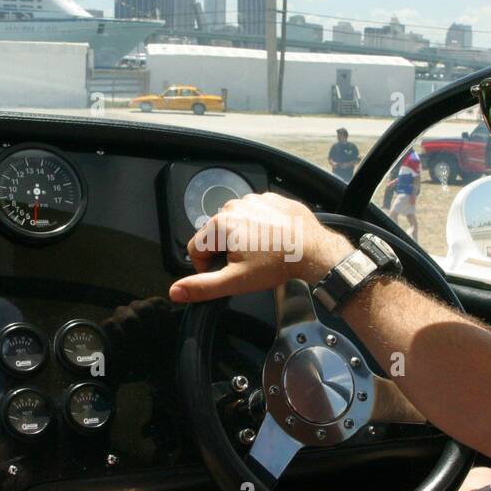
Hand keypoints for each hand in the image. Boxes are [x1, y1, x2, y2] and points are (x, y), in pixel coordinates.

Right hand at [168, 192, 353, 302]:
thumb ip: (203, 286)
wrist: (314, 250)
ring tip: (261, 252)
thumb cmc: (277, 264)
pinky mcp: (270, 199)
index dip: (206, 267)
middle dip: (226, 251)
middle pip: (215, 235)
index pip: (195, 248)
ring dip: (242, 238)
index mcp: (220, 224)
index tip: (226, 273)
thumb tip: (176, 291)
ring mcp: (253, 199)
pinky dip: (259, 227)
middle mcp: (233, 205)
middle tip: (248, 264)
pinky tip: (272, 239)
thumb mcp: (236, 281)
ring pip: (235, 224)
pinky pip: (255, 214)